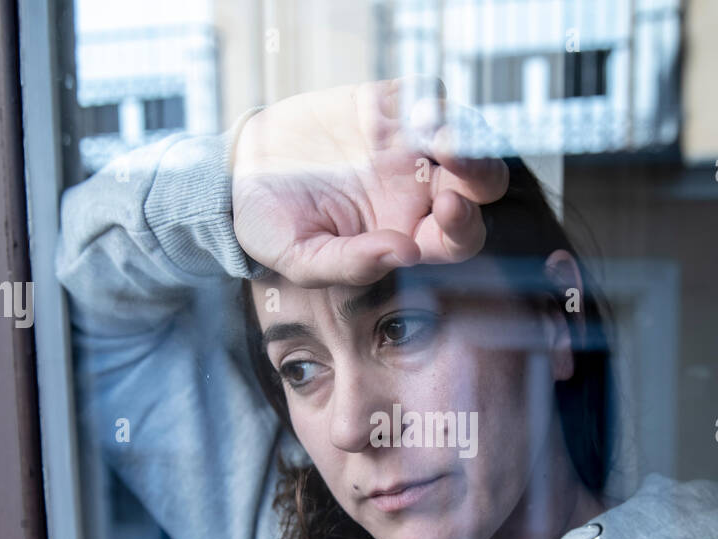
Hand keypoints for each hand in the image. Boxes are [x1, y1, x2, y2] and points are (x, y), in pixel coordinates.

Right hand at [231, 76, 509, 287]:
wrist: (236, 169)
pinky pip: (427, 95)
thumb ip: (349, 263)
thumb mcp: (299, 255)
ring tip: (437, 133)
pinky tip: (412, 107)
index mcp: (408, 234)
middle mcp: (419, 191)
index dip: (464, 226)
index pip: (459, 238)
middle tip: (456, 162)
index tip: (446, 210)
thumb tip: (404, 254)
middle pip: (479, 184)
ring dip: (462, 132)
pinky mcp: (388, 105)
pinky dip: (428, 98)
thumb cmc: (272, 223)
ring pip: (463, 135)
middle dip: (480, 173)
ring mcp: (408, 146)